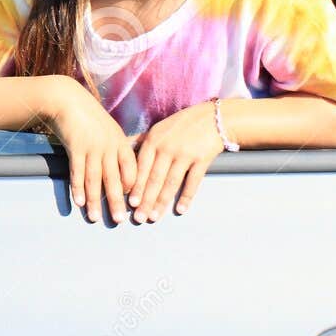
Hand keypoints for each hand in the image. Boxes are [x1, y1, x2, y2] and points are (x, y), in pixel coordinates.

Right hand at [40, 76, 137, 224]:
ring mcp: (92, 147)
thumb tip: (124, 170)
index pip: (132, 170)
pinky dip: (77, 188)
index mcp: (121, 143)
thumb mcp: (109, 129)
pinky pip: (77, 171)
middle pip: (115, 179)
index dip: (133, 188)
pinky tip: (78, 202)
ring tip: (94, 218)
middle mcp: (109, 147)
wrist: (67, 99)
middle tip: (119, 221)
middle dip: (116, 202)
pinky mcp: (75, 147)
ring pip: (95, 179)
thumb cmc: (89, 116)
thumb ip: (117, 148)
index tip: (134, 205)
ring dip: (94, 201)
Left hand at [127, 100, 226, 221]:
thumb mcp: (158, 129)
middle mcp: (167, 147)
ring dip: (162, 202)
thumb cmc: (181, 125)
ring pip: (171, 182)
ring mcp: (185, 153)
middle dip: (146, 200)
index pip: (141, 167)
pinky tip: (181, 210)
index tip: (130, 203)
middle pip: (154, 178)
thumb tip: (123, 148)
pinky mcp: (202, 158)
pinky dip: (187, 196)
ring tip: (155, 217)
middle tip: (139, 218)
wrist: (212, 118)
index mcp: (153, 140)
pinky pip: (193, 181)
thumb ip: (142, 141)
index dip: (136, 186)